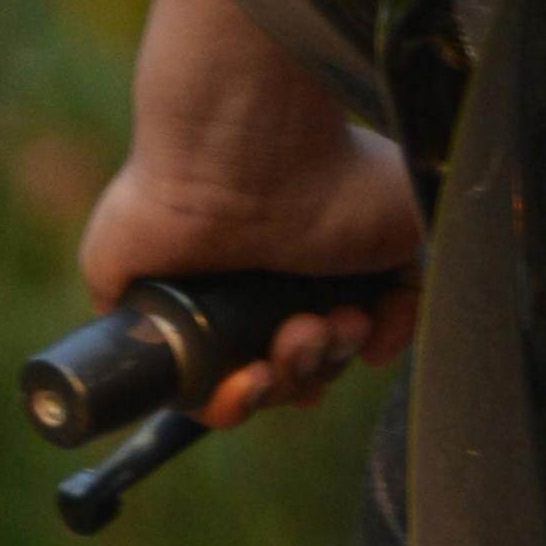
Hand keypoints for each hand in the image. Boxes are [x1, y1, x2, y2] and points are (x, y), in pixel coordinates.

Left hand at [81, 0, 422, 422]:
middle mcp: (240, 289)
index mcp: (293, 271)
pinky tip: (241, 381)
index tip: (356, 337)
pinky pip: (169, 384)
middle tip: (323, 328)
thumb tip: (374, 350)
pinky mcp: (138, 310)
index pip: (309, 350)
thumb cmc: (335, 171)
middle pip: (277, 376)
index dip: (333, 361)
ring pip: (227, 389)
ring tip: (297, 338)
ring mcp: (185, 302)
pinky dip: (208, 399)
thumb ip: (407, 298)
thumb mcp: (408, 233)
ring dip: (277, 385)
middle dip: (313, 367)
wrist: (253, 146)